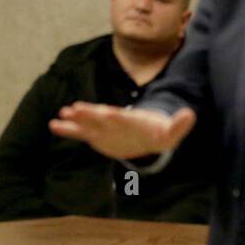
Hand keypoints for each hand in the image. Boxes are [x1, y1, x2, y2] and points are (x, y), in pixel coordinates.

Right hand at [49, 102, 195, 159]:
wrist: (148, 135)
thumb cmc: (159, 133)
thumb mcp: (171, 132)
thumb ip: (179, 125)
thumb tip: (190, 114)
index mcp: (132, 120)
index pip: (124, 118)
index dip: (117, 116)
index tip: (107, 112)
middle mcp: (115, 121)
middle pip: (102, 117)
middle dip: (91, 114)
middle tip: (75, 108)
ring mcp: (104, 128)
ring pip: (88, 123)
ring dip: (77, 119)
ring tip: (63, 114)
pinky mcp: (96, 136)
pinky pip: (80, 132)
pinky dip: (68, 130)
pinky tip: (54, 125)